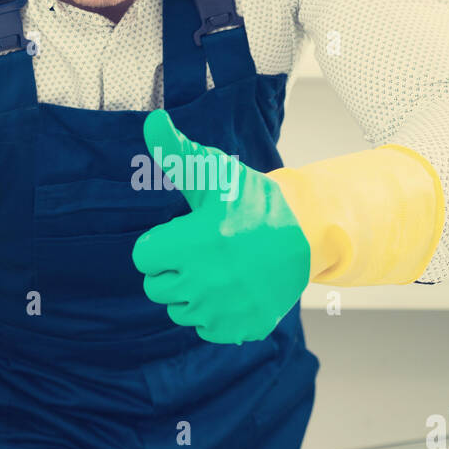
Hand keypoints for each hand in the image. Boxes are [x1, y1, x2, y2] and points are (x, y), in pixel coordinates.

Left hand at [131, 110, 309, 343]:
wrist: (305, 234)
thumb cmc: (253, 201)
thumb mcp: (215, 174)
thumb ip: (177, 153)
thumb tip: (153, 120)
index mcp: (191, 244)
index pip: (144, 257)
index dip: (161, 243)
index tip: (186, 233)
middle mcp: (203, 282)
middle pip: (156, 287)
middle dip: (173, 268)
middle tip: (203, 251)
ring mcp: (222, 309)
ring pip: (179, 310)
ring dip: (192, 292)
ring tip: (220, 269)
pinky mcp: (240, 328)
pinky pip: (205, 328)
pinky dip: (214, 314)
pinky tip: (233, 290)